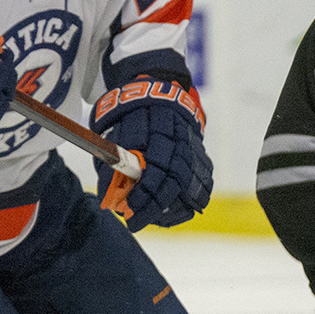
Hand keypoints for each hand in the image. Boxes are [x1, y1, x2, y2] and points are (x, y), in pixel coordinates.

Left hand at [91, 77, 214, 230]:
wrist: (161, 91)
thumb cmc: (128, 114)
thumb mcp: (112, 130)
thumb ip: (113, 164)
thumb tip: (112, 199)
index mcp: (152, 130)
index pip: (150, 169)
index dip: (140, 194)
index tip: (127, 210)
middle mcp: (176, 139)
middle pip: (172, 180)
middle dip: (154, 206)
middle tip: (137, 222)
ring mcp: (192, 148)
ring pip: (189, 184)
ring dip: (172, 208)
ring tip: (156, 220)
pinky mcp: (202, 156)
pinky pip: (203, 184)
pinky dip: (189, 202)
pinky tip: (174, 212)